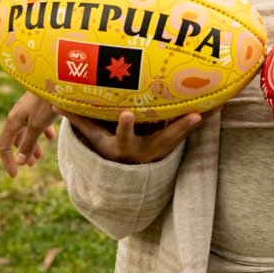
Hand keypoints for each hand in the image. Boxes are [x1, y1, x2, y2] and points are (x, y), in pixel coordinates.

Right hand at [0, 91, 57, 176]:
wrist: (58, 77)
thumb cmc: (46, 102)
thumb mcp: (37, 126)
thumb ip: (28, 144)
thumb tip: (19, 162)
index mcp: (13, 121)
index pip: (3, 145)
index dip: (7, 161)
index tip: (15, 175)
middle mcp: (18, 115)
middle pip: (16, 138)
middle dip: (23, 153)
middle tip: (32, 165)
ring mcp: (28, 109)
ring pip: (27, 131)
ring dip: (32, 144)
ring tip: (40, 156)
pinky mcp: (39, 105)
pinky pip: (37, 122)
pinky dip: (42, 133)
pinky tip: (51, 137)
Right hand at [60, 109, 203, 164]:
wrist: (127, 170)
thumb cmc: (107, 146)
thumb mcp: (92, 138)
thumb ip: (78, 119)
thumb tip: (53, 102)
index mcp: (124, 147)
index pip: (123, 136)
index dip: (125, 126)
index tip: (127, 113)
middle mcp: (147, 150)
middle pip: (166, 139)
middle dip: (179, 128)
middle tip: (193, 116)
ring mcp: (162, 147)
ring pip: (184, 134)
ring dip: (200, 120)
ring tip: (217, 106)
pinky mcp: (174, 141)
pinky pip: (190, 128)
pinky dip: (205, 116)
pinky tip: (220, 103)